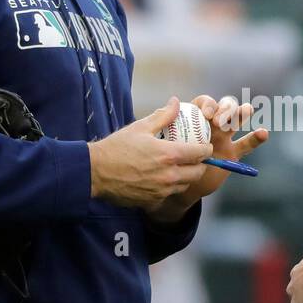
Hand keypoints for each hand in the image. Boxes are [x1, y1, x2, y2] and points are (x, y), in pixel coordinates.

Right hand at [88, 96, 213, 209]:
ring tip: (178, 167)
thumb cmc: (116, 148)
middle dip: (199, 164)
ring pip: (184, 184)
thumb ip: (163, 115)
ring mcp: (162, 190)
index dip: (206, 148)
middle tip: (194, 157)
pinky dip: (169, 186)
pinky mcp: (153, 201)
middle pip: (197, 172)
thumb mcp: (140, 127)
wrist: (95, 172)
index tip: (205, 145)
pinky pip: (169, 194)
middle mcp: (169, 175)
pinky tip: (161, 178)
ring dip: (185, 176)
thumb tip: (176, 102)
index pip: (201, 153)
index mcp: (169, 154)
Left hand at [148, 93, 269, 221]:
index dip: (207, 104)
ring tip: (247, 110)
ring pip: (237, 121)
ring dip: (242, 113)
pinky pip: (247, 144)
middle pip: (223, 107)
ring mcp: (225, 137)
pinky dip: (256, 138)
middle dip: (224, 109)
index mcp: (195, 117)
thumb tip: (171, 101)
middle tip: (219, 121)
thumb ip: (164, 120)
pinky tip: (263, 133)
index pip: (204, 103)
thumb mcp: (162, 139)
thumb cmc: (167, 159)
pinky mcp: (233, 152)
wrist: (176, 183)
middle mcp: (212, 124)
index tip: (205, 114)